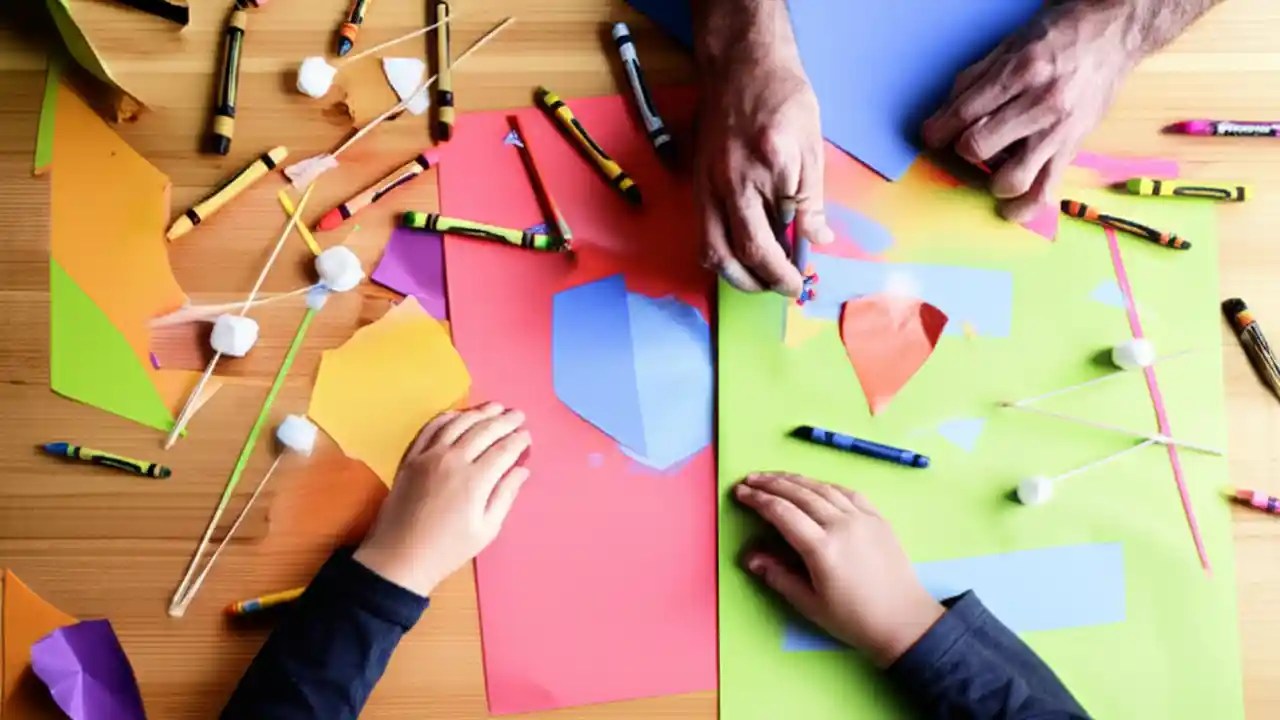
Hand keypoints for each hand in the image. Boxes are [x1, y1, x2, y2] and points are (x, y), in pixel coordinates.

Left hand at [354, 403, 531, 595]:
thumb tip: (522, 470)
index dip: (518, 440)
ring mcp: (428, 456)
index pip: (504, 450)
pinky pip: (430, 428)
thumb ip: (505, 495)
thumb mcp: (486, 529)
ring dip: (479, 412)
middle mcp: (453, 460)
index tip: (527, 436)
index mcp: (475, 480)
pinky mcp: (411, 457)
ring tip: (495, 407)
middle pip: (484, 430)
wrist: (400, 556)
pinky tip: (459, 413)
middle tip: (518, 415)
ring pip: (458, 423)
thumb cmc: (448, 549)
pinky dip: (447, 416)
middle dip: (505, 420)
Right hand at [693, 1, 832, 295]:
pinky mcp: (696, 183)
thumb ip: (812, 199)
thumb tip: (816, 240)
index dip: (788, 268)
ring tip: (759, 282)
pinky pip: (701, 232)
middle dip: (763, 282)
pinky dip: (718, 255)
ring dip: (736, 277)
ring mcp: (708, 183)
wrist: (741, 65)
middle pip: (741, 252)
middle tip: (783, 289)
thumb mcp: (812, 146)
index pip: (777, 237)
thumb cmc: (783, 98)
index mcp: (770, 168)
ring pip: (712, 249)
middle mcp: (733, 181)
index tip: (800, 281)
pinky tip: (736, 258)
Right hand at [733, 473, 942, 667]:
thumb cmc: (854, 619)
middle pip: (800, 494)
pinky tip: (814, 485)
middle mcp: (842, 526)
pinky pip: (847, 492)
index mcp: (822, 549)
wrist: (904, 621)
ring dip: (795, 479)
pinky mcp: (877, 519)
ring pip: (823, 488)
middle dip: (771, 483)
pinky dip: (825, 485)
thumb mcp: (810, 604)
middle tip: (750, 479)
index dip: (758, 500)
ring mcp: (862, 518)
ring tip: (775, 476)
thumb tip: (750, 557)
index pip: (782, 513)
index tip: (740, 493)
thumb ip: (779, 576)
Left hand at [922, 0, 1140, 221]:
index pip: (965, 113)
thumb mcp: (1009, 46)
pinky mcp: (1073, 150)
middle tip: (965, 145)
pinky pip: (1045, 193)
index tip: (930, 137)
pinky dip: (1021, 208)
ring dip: (988, 181)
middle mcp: (1042, 104)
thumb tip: (940, 119)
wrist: (1112, 36)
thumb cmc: (1057, 37)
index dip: (938, 131)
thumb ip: (971, 82)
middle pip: (979, 147)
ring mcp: (1060, 132)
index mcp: (1022, 72)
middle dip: (962, 150)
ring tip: (988, 169)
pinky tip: (1008, 207)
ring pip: (1011, 180)